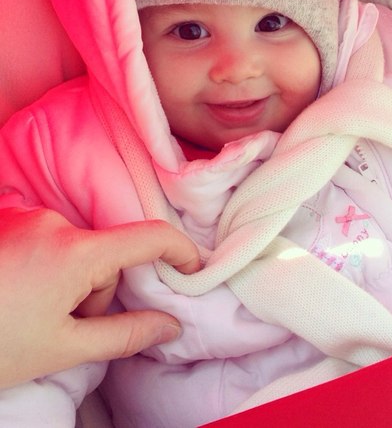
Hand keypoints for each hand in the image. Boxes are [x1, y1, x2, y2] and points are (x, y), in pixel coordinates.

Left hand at [0, 206, 200, 388]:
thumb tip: (171, 326)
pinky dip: (47, 268)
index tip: (195, 268)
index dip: (180, 250)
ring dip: (69, 282)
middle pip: (104, 255)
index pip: (148, 238)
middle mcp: (53, 223)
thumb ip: (125, 335)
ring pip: (76, 251)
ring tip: (32, 313)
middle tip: (62, 327)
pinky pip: (49, 240)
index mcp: (75, 253)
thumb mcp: (61, 349)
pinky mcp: (6, 220)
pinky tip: (17, 294)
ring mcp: (26, 218)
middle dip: (96, 292)